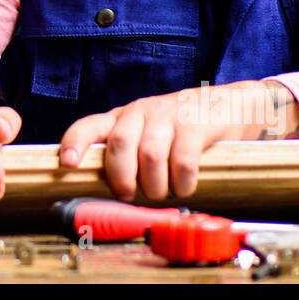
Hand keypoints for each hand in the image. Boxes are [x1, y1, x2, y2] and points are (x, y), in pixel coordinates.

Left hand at [58, 80, 298, 201]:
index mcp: (124, 117)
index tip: (67, 164)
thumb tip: (109, 194)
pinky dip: (182, 182)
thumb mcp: (149, 133)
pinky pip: (182, 160)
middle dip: (121, 178)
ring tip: (164, 192)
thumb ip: (129, 155)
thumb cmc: (184, 127)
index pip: (90, 126)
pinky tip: (186, 185)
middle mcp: (141, 112)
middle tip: (130, 194)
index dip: (74, 143)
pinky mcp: (196, 124)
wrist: (231, 104)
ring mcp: (169, 116)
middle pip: (119, 145)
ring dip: (154, 184)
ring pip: (149, 155)